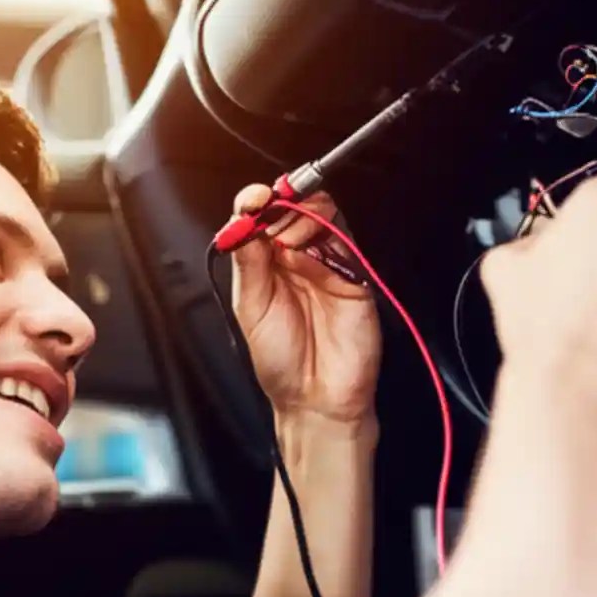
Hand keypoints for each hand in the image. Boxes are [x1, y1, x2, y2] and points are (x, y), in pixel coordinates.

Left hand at [228, 185, 381, 425]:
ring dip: (302, 217)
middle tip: (269, 222)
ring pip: (324, 215)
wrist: (316, 397)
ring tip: (287, 243)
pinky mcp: (354, 275)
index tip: (254, 198)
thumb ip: (248, 261)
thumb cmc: (280, 359)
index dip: (258, 200)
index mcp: (268, 262)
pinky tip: (307, 258)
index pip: (263, 215)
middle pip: (295, 206)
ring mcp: (328, 263)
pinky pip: (345, 242)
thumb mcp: (250, 308)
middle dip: (281, 205)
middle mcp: (298, 257)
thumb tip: (242, 219)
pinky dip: (324, 240)